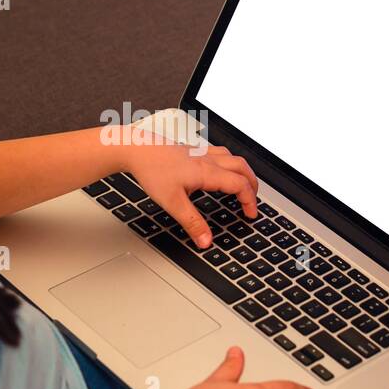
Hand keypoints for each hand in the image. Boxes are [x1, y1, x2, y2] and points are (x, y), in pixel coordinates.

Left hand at [122, 133, 259, 247]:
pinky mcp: (193, 150)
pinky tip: (219, 170)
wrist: (136, 148)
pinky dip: (228, 163)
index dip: (250, 201)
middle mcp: (208, 160)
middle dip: (253, 185)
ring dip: (243, 172)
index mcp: (207, 172)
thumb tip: (205, 240)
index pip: (240, 185)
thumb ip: (191, 222)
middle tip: (253, 201)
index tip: (250, 214)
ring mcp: (201, 153)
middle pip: (242, 168)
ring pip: (233, 158)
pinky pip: (220, 153)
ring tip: (242, 185)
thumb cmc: (151, 170)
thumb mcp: (172, 202)